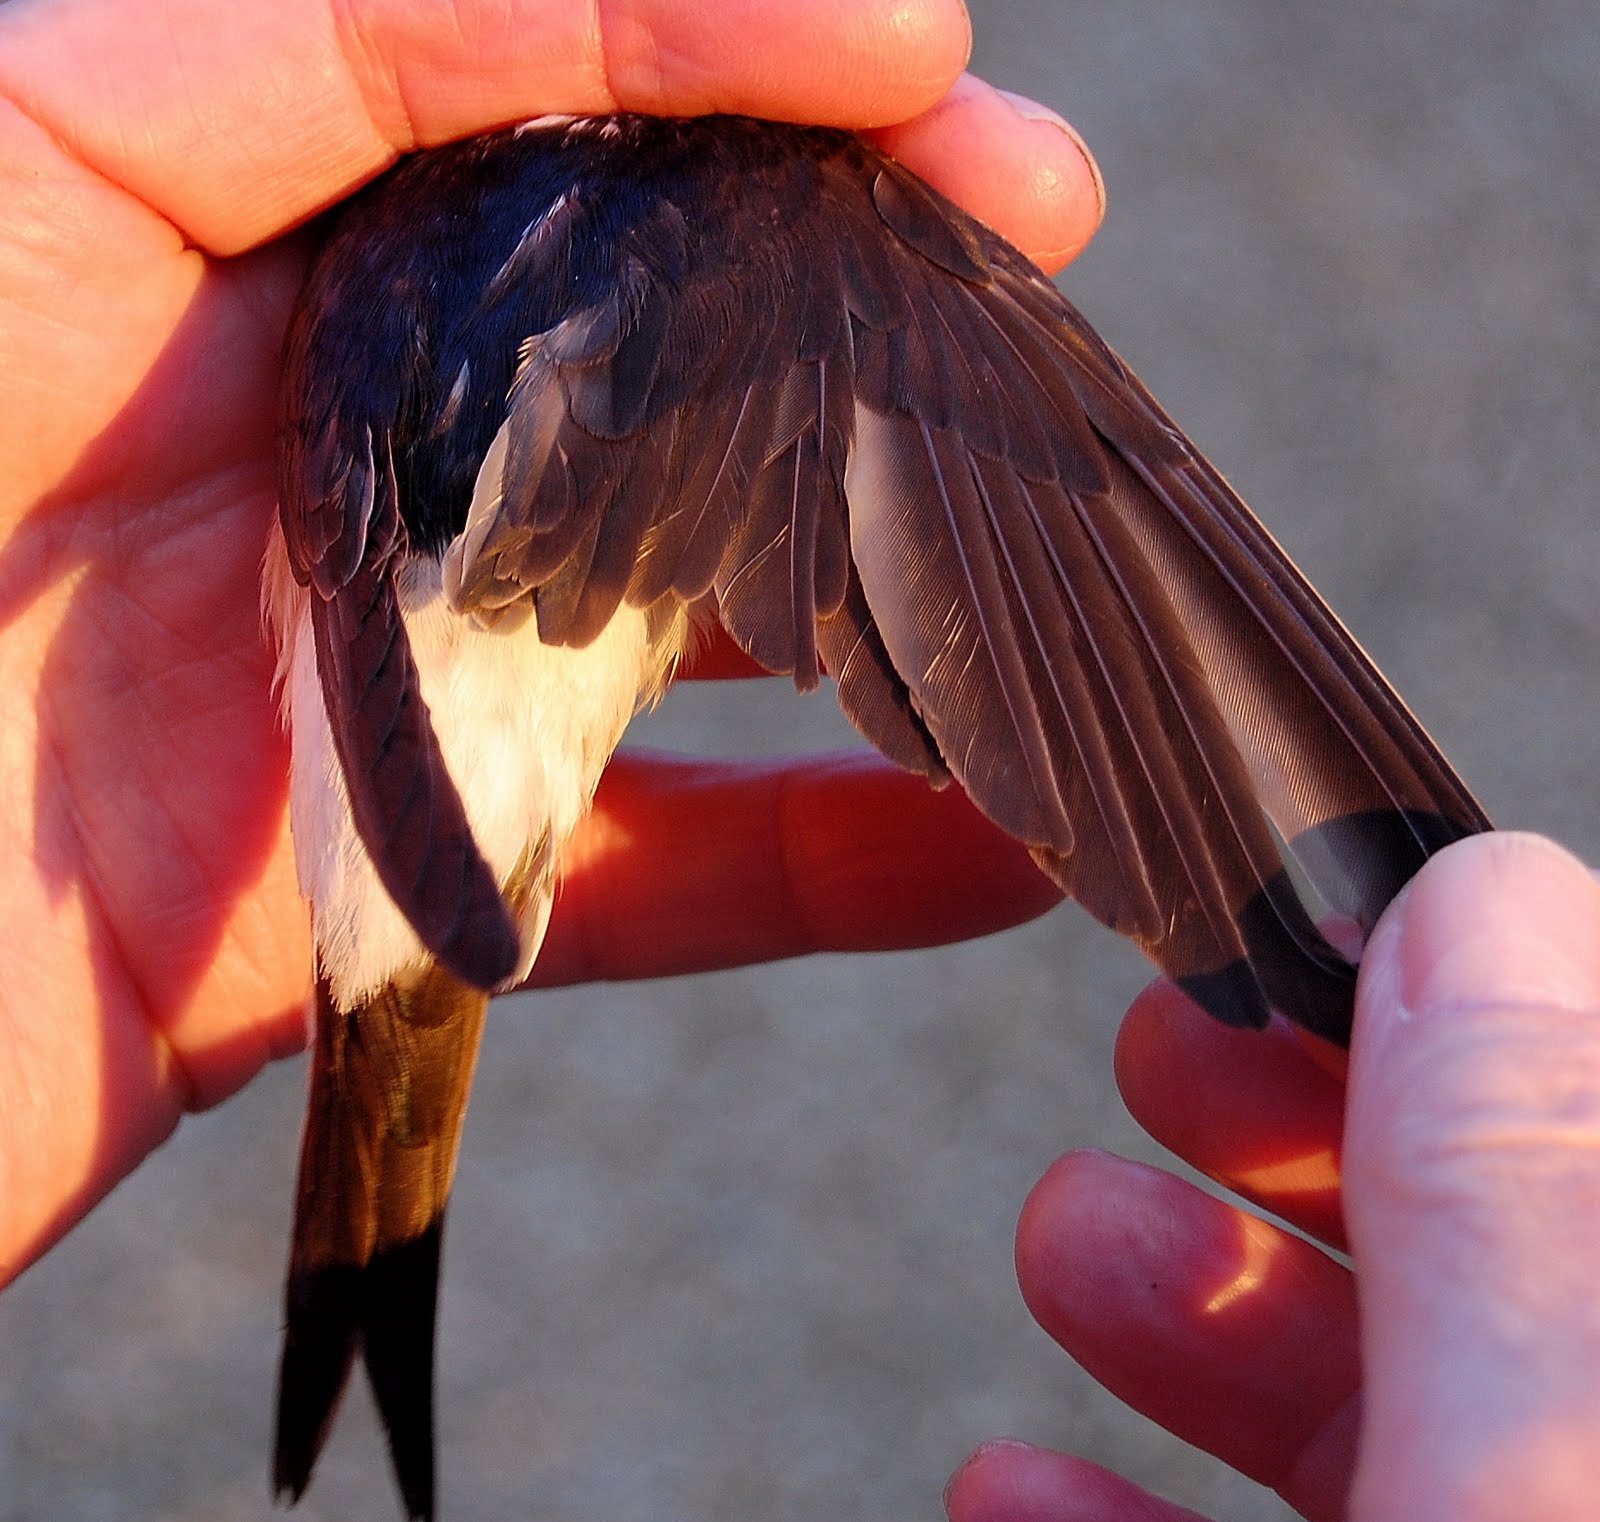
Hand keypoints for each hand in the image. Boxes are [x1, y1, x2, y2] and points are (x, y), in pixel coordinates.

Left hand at [0, 1, 1094, 1281]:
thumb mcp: (68, 137)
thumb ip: (384, 17)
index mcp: (267, 249)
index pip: (591, 154)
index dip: (791, 114)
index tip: (977, 140)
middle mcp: (351, 457)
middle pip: (678, 399)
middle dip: (883, 367)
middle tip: (1061, 354)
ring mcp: (392, 684)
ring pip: (698, 645)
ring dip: (900, 639)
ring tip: (1090, 618)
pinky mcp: (413, 895)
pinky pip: (657, 878)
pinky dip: (827, 870)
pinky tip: (994, 858)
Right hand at [946, 831, 1599, 1521]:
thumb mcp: (1532, 1503)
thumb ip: (1511, 1191)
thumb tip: (1483, 897)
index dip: (1473, 1001)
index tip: (1297, 912)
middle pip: (1508, 1258)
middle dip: (1303, 1136)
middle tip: (1157, 1047)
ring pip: (1406, 1426)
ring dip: (1202, 1314)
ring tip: (1061, 1232)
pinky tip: (1016, 1490)